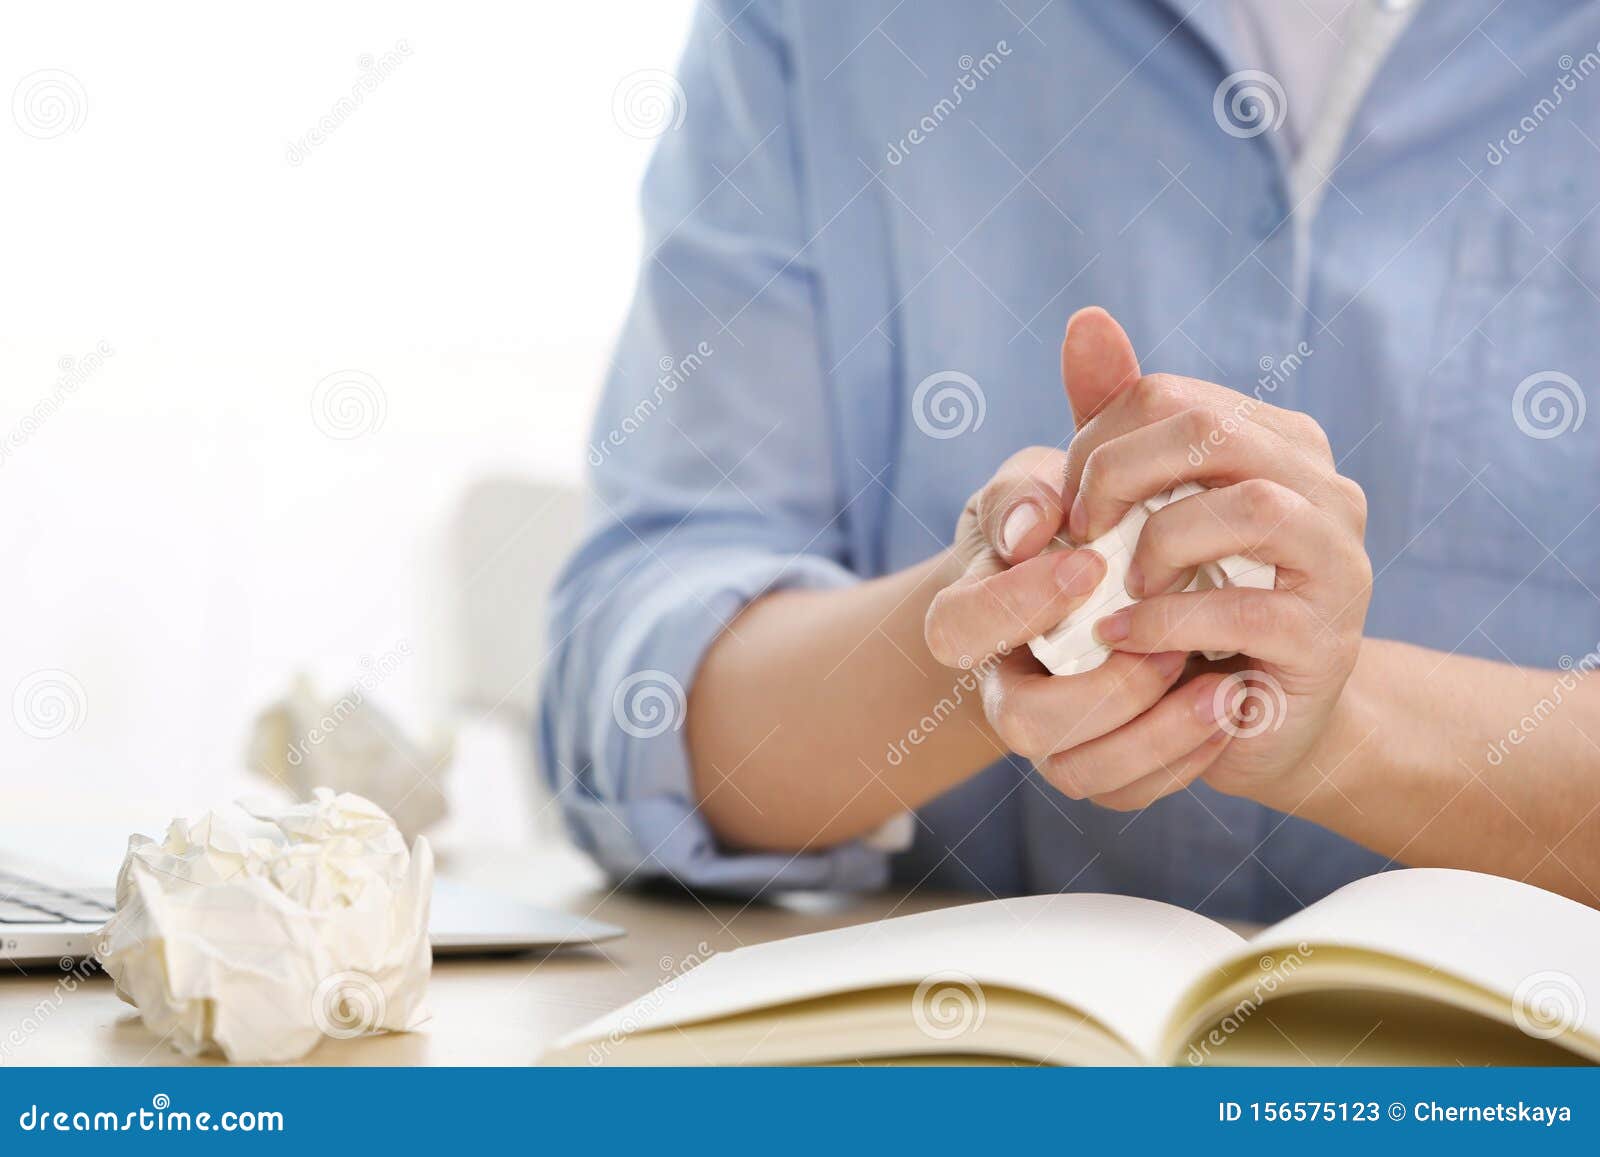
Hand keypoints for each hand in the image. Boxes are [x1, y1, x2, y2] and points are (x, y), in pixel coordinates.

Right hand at [924, 317, 1201, 789]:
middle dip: (1094, 682)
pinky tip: (1229, 703)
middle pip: (1016, 717)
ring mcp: (1052, 735)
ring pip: (1071, 770)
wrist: (1122, 607)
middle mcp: (1004, 679)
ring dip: (1147, 724)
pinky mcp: (1099, 767)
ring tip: (1214, 675)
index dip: (1015, 599)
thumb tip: (1094, 327)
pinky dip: (1178, 758)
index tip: (1085, 553)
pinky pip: (1126, 790)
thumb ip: (1088, 411)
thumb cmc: (1091, 524)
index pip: (956, 625)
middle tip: (1157, 633)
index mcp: (974, 607)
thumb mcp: (1087, 467)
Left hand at [1056, 307, 1371, 805]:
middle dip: (1120, 476)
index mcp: (1278, 440)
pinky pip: (1245, 608)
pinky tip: (1123, 638)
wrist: (1252, 716)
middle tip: (1082, 533)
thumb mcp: (1145, 505)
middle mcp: (1323, 486)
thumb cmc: (1193, 599)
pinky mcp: (1326, 637)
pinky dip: (1166, 621)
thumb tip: (1084, 320)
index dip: (1098, 441)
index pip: (1171, 395)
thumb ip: (1117, 420)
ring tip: (1118, 586)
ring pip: (1249, 505)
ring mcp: (1337, 559)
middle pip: (1212, 431)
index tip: (1069, 502)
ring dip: (1158, 543)